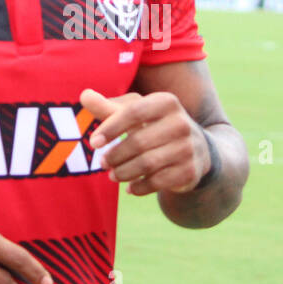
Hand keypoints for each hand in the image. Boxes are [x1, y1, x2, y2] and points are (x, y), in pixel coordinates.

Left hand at [80, 88, 210, 195]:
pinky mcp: (189, 172)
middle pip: (138, 142)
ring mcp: (188, 148)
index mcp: (166, 102)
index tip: (93, 142)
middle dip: (115, 155)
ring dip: (123, 172)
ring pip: (147, 164)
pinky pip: (157, 182)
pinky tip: (130, 188)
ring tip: (112, 175)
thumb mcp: (136, 113)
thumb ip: (109, 107)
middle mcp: (181, 123)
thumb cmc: (155, 126)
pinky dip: (139, 187)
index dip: (111, 128)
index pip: (133, 112)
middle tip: (102, 163)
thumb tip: (84, 96)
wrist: (197, 150)